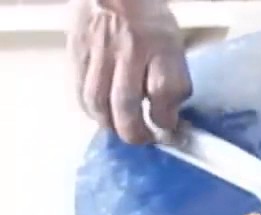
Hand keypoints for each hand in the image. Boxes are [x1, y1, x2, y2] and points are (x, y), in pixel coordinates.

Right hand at [68, 0, 191, 143]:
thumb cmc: (149, 21)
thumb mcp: (173, 45)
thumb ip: (173, 78)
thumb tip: (167, 116)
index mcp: (159, 46)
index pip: (164, 91)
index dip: (166, 118)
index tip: (169, 129)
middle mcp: (128, 49)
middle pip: (126, 102)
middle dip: (135, 131)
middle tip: (143, 139)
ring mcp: (99, 51)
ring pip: (98, 101)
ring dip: (110, 124)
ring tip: (121, 129)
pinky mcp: (77, 52)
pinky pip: (80, 90)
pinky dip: (91, 110)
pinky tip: (101, 114)